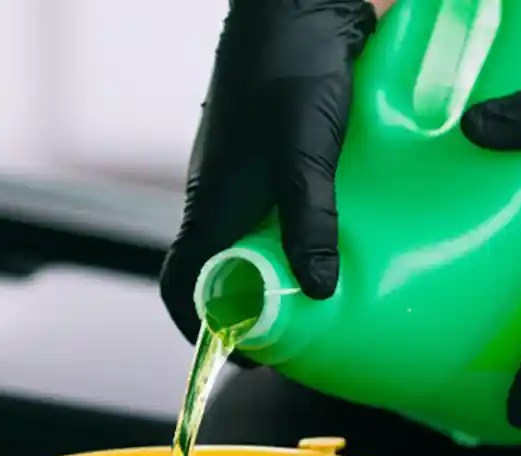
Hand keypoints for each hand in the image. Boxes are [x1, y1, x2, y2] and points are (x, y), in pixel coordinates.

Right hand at [159, 0, 377, 345]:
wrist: (301, 5)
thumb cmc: (292, 67)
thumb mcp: (307, 151)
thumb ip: (311, 218)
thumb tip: (316, 290)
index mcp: (210, 204)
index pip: (181, 285)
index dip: (200, 329)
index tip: (239, 356)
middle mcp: (219, 195)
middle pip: (218, 270)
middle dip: (249, 309)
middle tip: (296, 334)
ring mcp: (243, 175)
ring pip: (248, 240)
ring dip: (275, 272)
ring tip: (321, 294)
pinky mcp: (269, 155)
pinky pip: (273, 210)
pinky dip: (296, 235)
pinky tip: (339, 237)